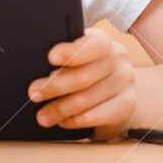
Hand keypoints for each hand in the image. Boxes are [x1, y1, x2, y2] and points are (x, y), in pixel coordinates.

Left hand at [28, 26, 135, 140]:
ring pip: (86, 99)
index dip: (71, 52)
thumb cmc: (86, 69)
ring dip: (60, 109)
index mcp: (103, 41)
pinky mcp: (127, 104)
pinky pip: (96, 116)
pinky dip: (75, 120)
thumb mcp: (76, 58)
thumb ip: (64, 58)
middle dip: (54, 87)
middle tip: (34, 94)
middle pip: (83, 76)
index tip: (50, 58)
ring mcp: (125, 81)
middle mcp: (118, 59)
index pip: (92, 45)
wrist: (113, 91)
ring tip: (43, 116)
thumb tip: (36, 68)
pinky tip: (63, 122)